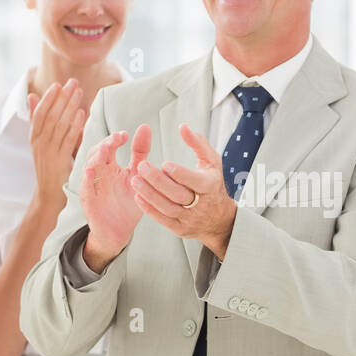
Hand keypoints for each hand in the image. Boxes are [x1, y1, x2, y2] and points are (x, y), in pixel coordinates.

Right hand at [29, 78, 86, 207]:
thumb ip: (37, 119)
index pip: (39, 113)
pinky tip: (81, 113)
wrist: (49, 193)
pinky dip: (75, 124)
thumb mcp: (40, 141)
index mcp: (34, 137)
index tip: (57, 85)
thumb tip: (31, 96)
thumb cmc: (48, 165)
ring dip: (70, 106)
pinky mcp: (60, 160)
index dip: (47, 98)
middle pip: (50, 115)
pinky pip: (68, 139)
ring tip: (79, 92)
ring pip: (59, 124)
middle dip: (62, 97)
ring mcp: (49, 151)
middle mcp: (40, 143)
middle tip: (73, 82)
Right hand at [80, 124, 150, 266]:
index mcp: (109, 166)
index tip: (125, 135)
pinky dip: (86, 181)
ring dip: (95, 158)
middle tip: (116, 138)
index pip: (108, 147)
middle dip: (104, 144)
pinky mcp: (89, 203)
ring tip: (104, 151)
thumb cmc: (128, 202)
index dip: (114, 139)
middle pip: (95, 153)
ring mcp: (91, 187)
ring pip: (88, 168)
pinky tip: (90, 172)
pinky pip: (85, 190)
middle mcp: (98, 174)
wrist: (120, 231)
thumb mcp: (138, 175)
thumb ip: (140, 152)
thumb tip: (145, 127)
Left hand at [130, 123, 235, 257]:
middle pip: (178, 194)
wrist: (220, 219)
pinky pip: (163, 219)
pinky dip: (149, 209)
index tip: (165, 164)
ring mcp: (190, 219)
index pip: (195, 181)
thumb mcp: (212, 162)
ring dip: (150, 194)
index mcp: (210, 186)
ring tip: (135, 180)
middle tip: (141, 166)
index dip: (180, 174)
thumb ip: (198, 144)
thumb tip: (183, 127)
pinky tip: (138, 196)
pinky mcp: (180, 228)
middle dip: (159, 181)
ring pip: (168, 208)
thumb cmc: (213, 184)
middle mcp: (201, 205)